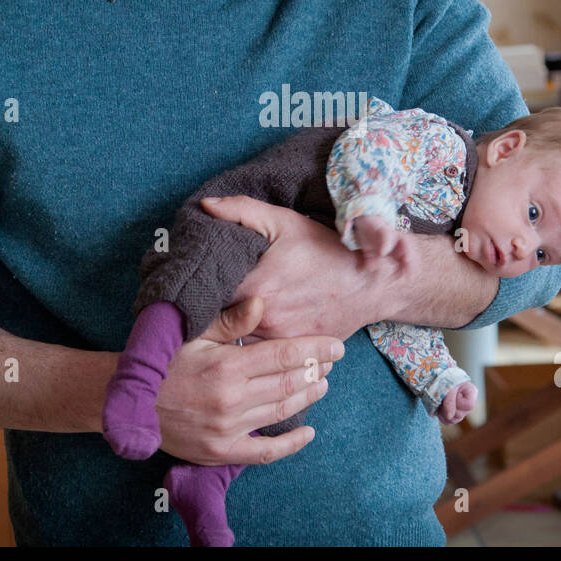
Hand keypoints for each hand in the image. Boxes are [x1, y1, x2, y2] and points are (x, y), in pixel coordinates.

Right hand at [154, 297, 345, 465]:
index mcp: (227, 365)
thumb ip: (230, 321)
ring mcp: (227, 428)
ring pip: (281, 412)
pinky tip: (308, 433)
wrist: (131, 402)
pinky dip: (290, 444)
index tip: (336, 346)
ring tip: (321, 385)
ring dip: (307, 398)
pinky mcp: (220, 451)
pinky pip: (264, 451)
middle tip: (331, 363)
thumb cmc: (164, 361)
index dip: (314, 350)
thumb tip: (262, 303)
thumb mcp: (193, 333)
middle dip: (315, 371)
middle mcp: (231, 398)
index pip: (284, 355)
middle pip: (289, 383)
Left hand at [199, 195, 407, 341]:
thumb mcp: (285, 222)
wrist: (371, 282)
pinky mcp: (293, 352)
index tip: (189, 283)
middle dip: (207, 312)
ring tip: (218, 322)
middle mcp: (264, 317)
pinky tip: (247, 336)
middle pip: (218, 321)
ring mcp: (279, 339)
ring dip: (228, 332)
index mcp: (256, 284)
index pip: (206, 292)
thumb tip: (206, 206)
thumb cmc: (326, 250)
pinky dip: (251, 344)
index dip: (195, 288)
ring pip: (237, 341)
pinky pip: (260, 354)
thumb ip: (241, 211)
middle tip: (198, 304)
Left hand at [437, 381, 477, 425]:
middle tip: (442, 399)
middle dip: (448, 408)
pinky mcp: (452, 414)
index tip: (452, 394)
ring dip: (444, 413)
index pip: (469, 405)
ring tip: (439, 403)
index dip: (459, 402)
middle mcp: (467, 403)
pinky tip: (439, 408)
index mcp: (471, 392)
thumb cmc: (445, 378)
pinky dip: (441, 416)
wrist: (436, 378)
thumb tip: (449, 416)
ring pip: (454, 420)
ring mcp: (460, 410)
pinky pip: (448, 422)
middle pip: (460, 415)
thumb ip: (450, 400)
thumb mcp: (448, 386)